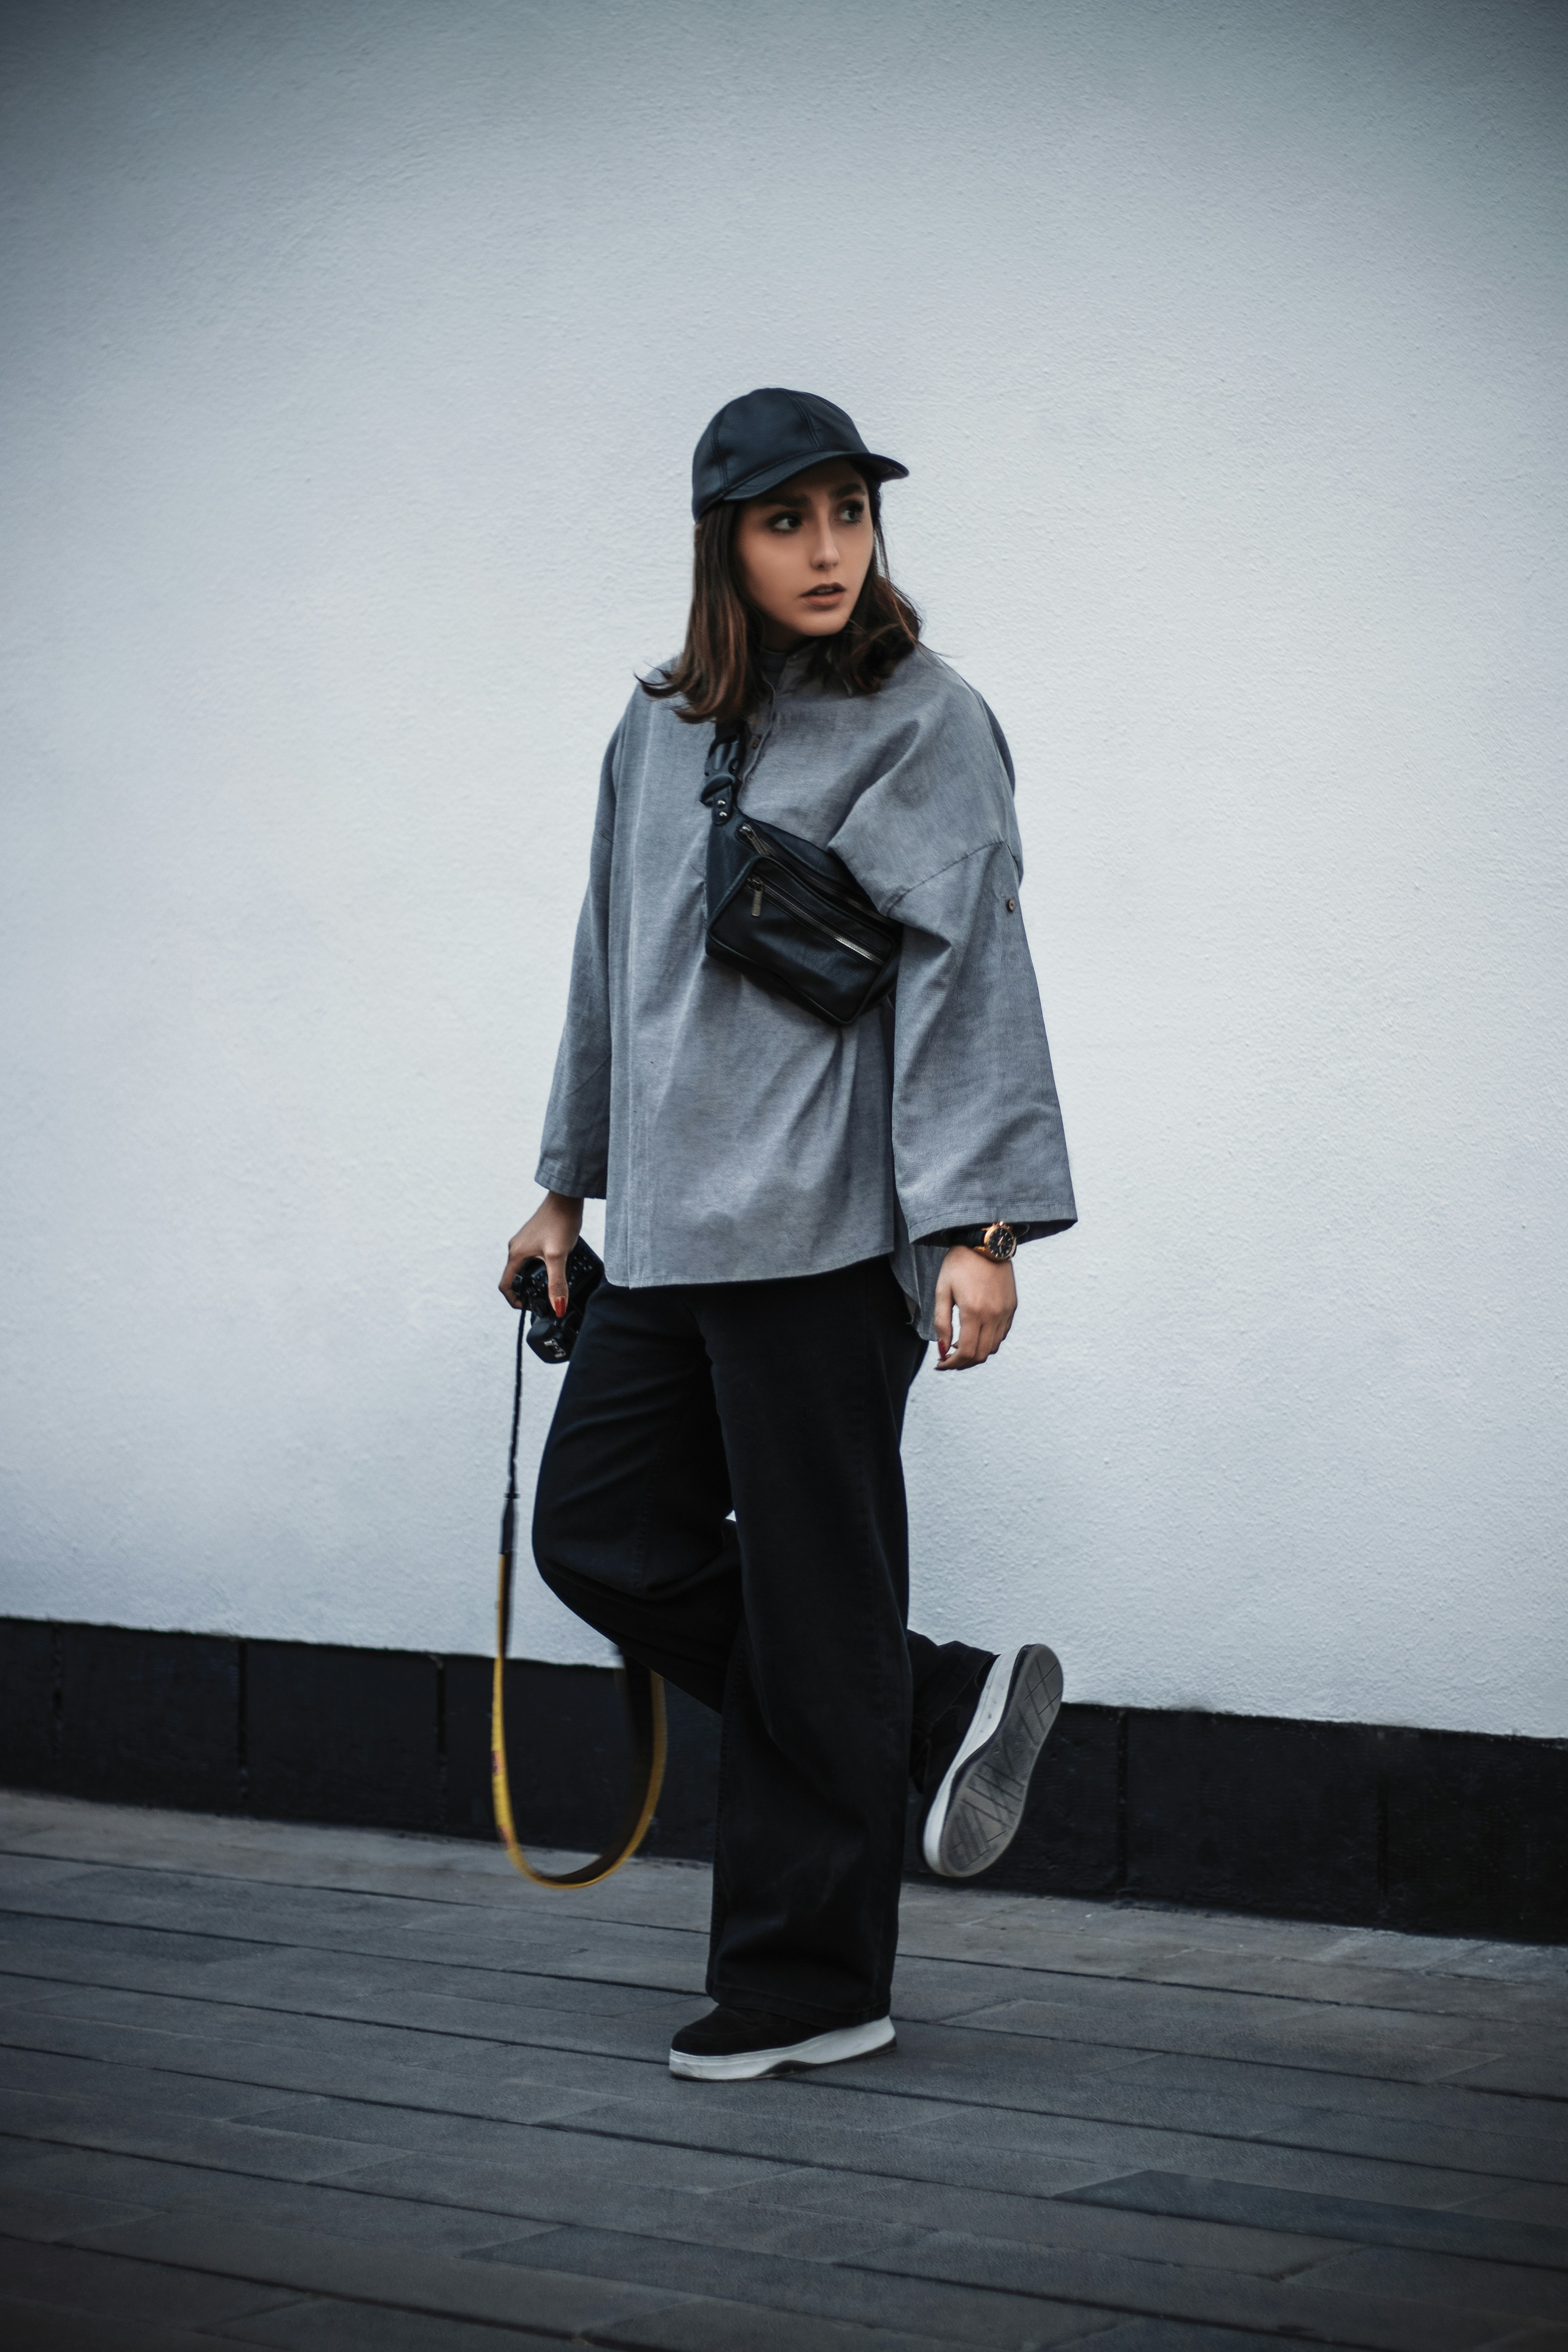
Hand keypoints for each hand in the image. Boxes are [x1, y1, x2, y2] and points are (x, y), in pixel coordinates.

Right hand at [499, 1192, 583, 1318]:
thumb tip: (557, 1307)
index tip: (531, 1307)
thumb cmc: (560, 1222)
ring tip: (551, 1286)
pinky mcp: (534, 1238)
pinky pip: (531, 1259)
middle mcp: (516, 1248)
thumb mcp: (558, 1256)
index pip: (505, 1286)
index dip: (515, 1301)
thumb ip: (557, 1283)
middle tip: (543, 1300)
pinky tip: (556, 1268)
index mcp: (516, 1254)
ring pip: (524, 1268)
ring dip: (534, 1280)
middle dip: (526, 1292)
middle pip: (514, 1278)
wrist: (566, 1198)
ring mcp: (524, 1242)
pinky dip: (540, 1269)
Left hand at [934, 1246, 1015, 1369]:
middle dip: (963, 1363)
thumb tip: (942, 1348)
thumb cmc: (959, 1264)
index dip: (952, 1364)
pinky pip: (1002, 1334)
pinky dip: (988, 1341)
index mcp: (973, 1311)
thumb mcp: (942, 1291)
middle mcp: (993, 1315)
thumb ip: (941, 1322)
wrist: (985, 1243)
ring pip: (993, 1347)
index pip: (965, 1352)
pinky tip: (975, 1333)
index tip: (940, 1364)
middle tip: (949, 1360)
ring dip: (976, 1353)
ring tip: (959, 1346)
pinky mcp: (1012, 1307)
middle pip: (981, 1355)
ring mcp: (1005, 1312)